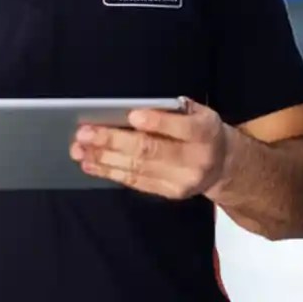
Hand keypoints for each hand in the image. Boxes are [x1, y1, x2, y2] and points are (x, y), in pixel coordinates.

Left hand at [71, 98, 228, 199]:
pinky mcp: (168, 192)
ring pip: (137, 168)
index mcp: (205, 132)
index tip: (131, 115)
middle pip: (150, 150)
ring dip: (103, 158)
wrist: (223, 165)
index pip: (181, 128)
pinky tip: (91, 164)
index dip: (156, 122)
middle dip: (113, 141)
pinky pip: (135, 181)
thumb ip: (173, 110)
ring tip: (79, 150)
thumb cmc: (201, 131)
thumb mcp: (199, 112)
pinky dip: (109, 172)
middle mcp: (195, 159)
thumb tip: (134, 109)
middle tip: (85, 133)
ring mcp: (180, 180)